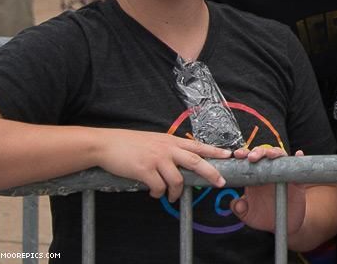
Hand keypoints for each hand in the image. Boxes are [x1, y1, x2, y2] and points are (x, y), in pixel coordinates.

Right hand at [95, 129, 232, 201]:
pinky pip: (158, 187)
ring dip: (177, 192)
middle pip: (196, 161)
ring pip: (177, 180)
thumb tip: (179, 161)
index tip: (229, 154)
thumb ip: (168, 149)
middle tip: (220, 182)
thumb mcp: (154, 141)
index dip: (214, 150)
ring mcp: (157, 159)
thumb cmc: (130, 144)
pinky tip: (154, 193)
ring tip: (172, 197)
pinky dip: (158, 193)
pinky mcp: (144, 170)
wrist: (107, 144)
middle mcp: (167, 149)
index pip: (198, 145)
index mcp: (171, 141)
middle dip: (211, 173)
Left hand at [231, 148, 307, 236]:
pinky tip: (298, 155)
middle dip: (258, 152)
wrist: (284, 224)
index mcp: (255, 178)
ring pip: (280, 157)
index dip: (244, 155)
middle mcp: (269, 173)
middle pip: (263, 155)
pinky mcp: (296, 181)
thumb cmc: (265, 217)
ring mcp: (283, 175)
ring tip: (271, 155)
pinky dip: (299, 159)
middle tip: (252, 157)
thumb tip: (236, 203)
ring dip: (275, 152)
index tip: (238, 155)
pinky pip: (298, 167)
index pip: (248, 162)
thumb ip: (240, 210)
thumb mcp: (249, 216)